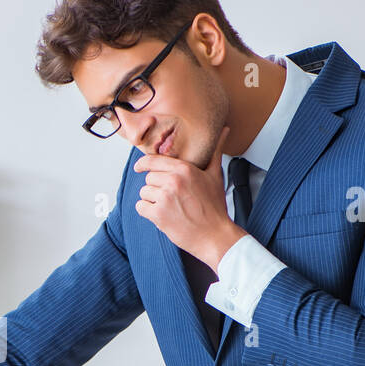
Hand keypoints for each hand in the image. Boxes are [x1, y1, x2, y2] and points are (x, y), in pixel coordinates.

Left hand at [132, 126, 245, 273]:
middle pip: (148, 178)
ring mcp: (164, 198)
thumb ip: (215, 152)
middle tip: (171, 197)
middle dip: (156, 187)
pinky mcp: (158, 214)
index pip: (154, 160)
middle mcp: (173, 181)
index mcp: (184, 169)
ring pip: (143, 192)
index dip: (143, 164)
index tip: (139, 167)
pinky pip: (140, 207)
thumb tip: (225, 131)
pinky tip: (162, 215)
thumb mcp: (216, 175)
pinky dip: (148, 212)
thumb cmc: (215, 207)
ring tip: (169, 207)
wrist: (215, 235)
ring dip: (152, 200)